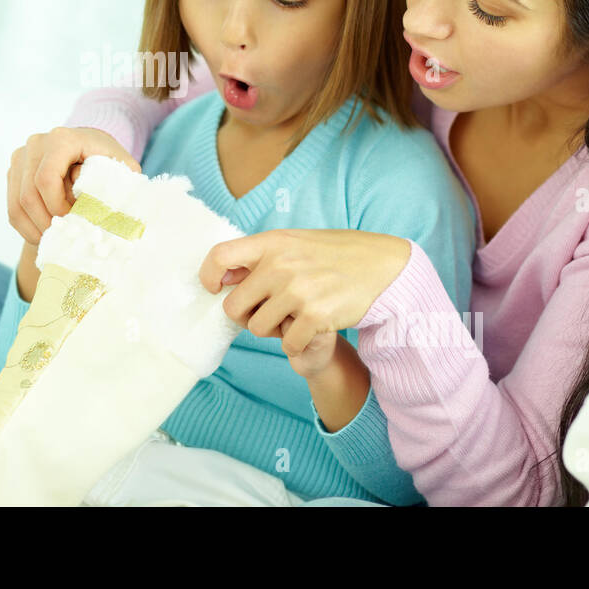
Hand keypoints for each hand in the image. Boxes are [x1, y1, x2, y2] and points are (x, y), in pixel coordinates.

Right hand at [6, 126, 141, 243]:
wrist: (89, 147)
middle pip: (29, 194)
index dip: (57, 207)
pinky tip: (45, 236)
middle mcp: (36, 144)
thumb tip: (105, 214)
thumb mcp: (121, 167)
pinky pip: (13, 208)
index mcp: (61, 139)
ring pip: (17, 204)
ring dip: (36, 228)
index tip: (75, 221)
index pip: (46, 179)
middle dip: (47, 222)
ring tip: (56, 239)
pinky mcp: (14, 173)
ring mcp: (21, 158)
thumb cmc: (107, 159)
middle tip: (65, 236)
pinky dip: (27, 228)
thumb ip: (118, 185)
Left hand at [198, 228, 411, 371]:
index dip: (208, 275)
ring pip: (257, 329)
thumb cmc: (330, 255)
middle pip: (233, 307)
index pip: (220, 256)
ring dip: (272, 331)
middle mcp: (280, 265)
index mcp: (271, 243)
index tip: (213, 288)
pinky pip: (287, 345)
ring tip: (292, 317)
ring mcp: (298, 291)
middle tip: (267, 312)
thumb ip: (259, 257)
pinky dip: (296, 344)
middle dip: (246, 316)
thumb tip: (220, 277)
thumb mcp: (292, 243)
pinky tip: (310, 329)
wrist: (380, 266)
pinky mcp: (315, 316)